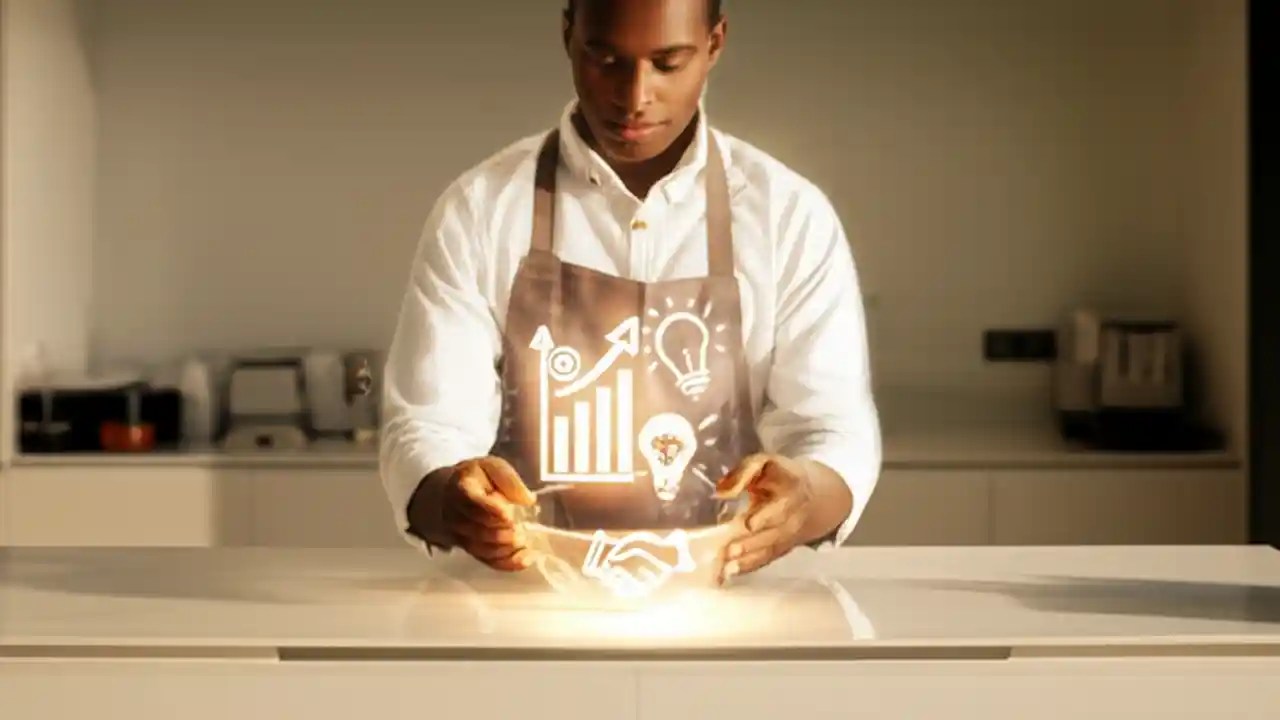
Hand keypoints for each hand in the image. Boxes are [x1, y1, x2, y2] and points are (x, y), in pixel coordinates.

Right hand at [439, 456, 536, 570]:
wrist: (451, 493)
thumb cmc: (477, 478)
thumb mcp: (492, 467)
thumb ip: (509, 481)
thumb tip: (528, 500)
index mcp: (462, 488)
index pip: (471, 500)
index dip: (490, 509)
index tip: (508, 515)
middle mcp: (456, 514)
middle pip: (477, 529)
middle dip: (501, 533)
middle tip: (520, 530)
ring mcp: (460, 534)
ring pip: (481, 548)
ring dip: (505, 549)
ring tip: (524, 541)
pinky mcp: (469, 548)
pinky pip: (486, 560)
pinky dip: (507, 563)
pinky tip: (526, 559)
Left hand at [714, 453, 814, 581]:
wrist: (810, 494)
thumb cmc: (777, 476)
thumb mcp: (764, 463)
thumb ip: (744, 473)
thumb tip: (722, 491)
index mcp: (792, 487)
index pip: (782, 503)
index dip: (767, 515)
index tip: (749, 525)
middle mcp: (795, 514)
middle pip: (776, 531)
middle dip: (753, 542)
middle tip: (730, 551)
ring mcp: (791, 534)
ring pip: (771, 548)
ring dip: (749, 558)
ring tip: (727, 567)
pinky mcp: (784, 547)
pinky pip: (768, 558)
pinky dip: (750, 566)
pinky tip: (731, 572)